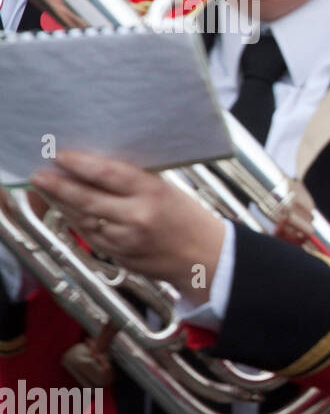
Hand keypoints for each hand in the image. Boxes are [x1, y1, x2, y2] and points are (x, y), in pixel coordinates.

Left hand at [30, 151, 224, 305]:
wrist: (205, 257)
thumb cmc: (188, 218)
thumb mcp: (167, 190)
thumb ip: (134, 181)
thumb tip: (96, 168)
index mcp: (153, 193)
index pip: (107, 174)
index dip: (79, 164)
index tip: (60, 156)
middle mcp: (137, 216)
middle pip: (87, 198)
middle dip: (59, 186)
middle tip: (40, 175)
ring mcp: (126, 239)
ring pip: (83, 219)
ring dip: (62, 204)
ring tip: (48, 190)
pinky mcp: (120, 255)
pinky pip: (90, 236)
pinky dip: (76, 222)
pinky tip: (67, 211)